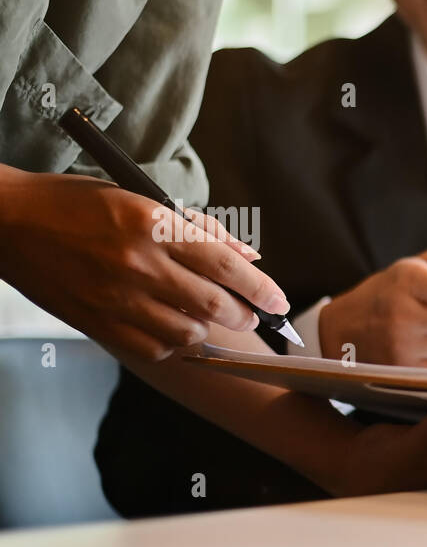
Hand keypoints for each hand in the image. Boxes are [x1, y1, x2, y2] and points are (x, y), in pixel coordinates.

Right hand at [0, 166, 288, 362]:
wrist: (7, 222)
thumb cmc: (77, 204)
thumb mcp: (140, 199)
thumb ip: (199, 229)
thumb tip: (249, 256)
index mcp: (151, 223)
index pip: (224, 264)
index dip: (261, 288)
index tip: (279, 302)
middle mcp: (136, 262)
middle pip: (214, 304)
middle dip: (244, 315)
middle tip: (251, 316)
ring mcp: (115, 297)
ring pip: (188, 333)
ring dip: (210, 331)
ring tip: (209, 320)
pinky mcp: (97, 322)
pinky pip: (154, 348)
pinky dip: (173, 344)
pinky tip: (173, 329)